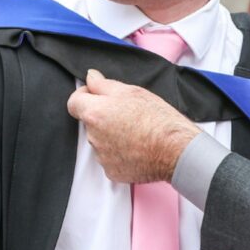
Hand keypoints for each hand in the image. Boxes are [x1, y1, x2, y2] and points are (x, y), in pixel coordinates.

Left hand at [66, 69, 200, 183]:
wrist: (176, 150)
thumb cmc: (158, 120)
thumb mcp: (132, 91)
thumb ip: (104, 84)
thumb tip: (91, 78)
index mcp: (95, 113)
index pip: (73, 102)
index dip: (84, 95)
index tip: (95, 95)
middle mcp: (94, 137)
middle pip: (90, 122)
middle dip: (102, 116)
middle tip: (127, 114)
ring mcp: (102, 156)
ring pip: (100, 141)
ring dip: (111, 136)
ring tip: (136, 132)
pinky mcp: (112, 172)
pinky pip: (110, 158)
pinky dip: (119, 153)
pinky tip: (137, 148)